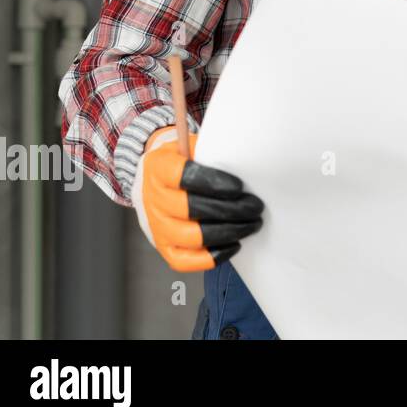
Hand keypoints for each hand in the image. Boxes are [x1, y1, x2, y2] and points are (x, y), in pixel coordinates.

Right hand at [130, 125, 264, 272]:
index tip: (238, 186)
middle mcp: (153, 198)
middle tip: (255, 207)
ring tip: (251, 225)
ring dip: (227, 232)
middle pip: (191, 209)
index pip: (184, 177)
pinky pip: (184, 261)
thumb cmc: (183, 161)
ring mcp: (155, 225)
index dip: (213, 183)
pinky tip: (234, 244)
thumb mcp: (192, 146)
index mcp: (158, 168)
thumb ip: (212, 152)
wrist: (151, 178)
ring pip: (191, 237)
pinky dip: (211, 257)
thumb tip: (246, 160)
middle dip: (230, 210)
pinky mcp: (162, 246)